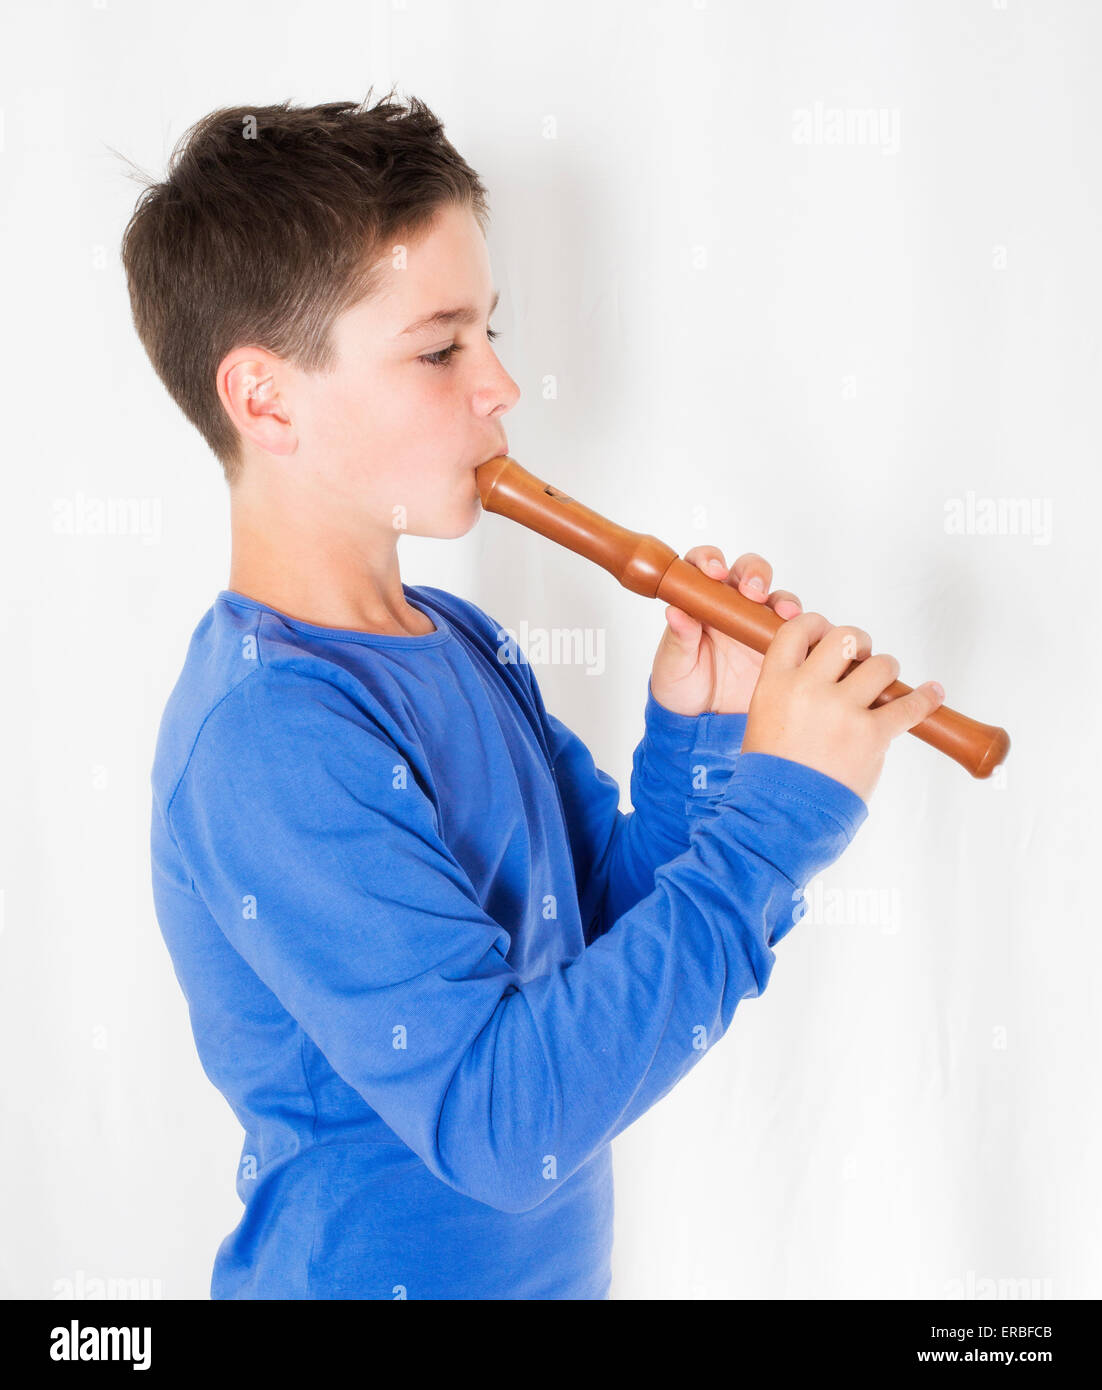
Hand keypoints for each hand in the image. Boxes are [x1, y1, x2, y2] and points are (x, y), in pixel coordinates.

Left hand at [650, 549, 802, 715]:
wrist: (703, 720)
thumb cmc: (680, 685)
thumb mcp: (672, 663)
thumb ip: (678, 638)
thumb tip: (675, 612)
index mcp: (701, 601)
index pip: (705, 566)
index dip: (710, 560)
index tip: (714, 572)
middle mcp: (732, 605)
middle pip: (749, 572)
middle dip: (754, 574)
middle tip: (753, 592)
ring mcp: (758, 624)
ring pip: (777, 597)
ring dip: (783, 600)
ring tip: (784, 614)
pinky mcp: (781, 645)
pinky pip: (799, 631)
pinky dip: (807, 628)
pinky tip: (809, 635)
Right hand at [740, 612, 945, 801]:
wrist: (783, 813)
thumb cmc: (773, 771)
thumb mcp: (764, 716)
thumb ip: (791, 687)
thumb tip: (828, 668)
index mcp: (776, 683)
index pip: (798, 629)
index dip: (817, 625)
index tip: (827, 633)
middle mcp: (808, 689)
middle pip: (845, 637)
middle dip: (859, 644)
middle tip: (862, 657)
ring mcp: (841, 710)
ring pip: (880, 665)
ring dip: (886, 671)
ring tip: (885, 684)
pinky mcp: (871, 734)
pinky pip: (909, 706)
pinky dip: (926, 698)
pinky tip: (933, 693)